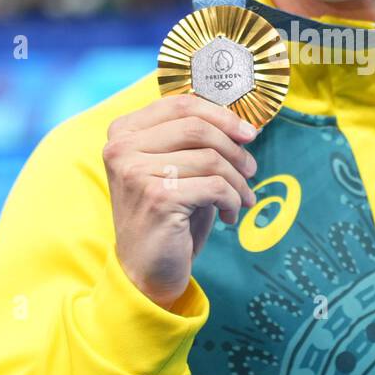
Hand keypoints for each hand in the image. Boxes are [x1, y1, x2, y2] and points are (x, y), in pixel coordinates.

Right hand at [102, 94, 258, 308]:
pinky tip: (229, 214)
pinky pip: (214, 186)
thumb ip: (196, 142)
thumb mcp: (176, 168)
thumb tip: (243, 125)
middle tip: (251, 169)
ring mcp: (136, 172)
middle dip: (234, 148)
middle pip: (197, 127)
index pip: (181, 104)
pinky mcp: (158, 197)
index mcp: (124, 133)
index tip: (248, 133)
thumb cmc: (167, 215)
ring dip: (237, 180)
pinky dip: (231, 199)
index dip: (222, 115)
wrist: (146, 270)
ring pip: (211, 159)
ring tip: (243, 197)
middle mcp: (123, 148)